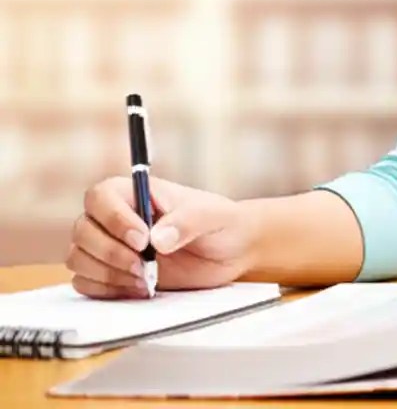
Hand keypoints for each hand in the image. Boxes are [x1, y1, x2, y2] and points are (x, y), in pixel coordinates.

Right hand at [68, 177, 256, 298]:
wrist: (231, 250)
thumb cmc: (220, 223)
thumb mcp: (213, 216)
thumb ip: (188, 221)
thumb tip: (158, 239)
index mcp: (135, 193)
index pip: (100, 197)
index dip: (114, 219)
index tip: (142, 240)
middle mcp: (115, 218)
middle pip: (83, 231)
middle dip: (111, 253)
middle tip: (145, 266)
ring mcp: (110, 246)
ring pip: (78, 258)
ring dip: (107, 273)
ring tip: (145, 280)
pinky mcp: (111, 273)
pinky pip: (85, 282)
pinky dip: (106, 289)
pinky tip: (138, 289)